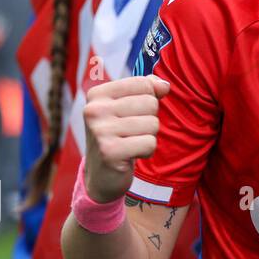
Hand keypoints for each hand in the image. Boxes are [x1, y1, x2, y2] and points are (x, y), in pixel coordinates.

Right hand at [82, 75, 169, 203]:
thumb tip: (164, 85)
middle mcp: (94, 110)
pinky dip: (147, 150)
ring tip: (131, 143)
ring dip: (148, 136)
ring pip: (152, 123)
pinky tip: (131, 154)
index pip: (143, 84)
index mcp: (97, 94)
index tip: (134, 113)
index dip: (149, 99)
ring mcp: (100, 131)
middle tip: (132, 132)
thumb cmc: (120, 134)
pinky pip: (150, 143)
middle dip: (149, 119)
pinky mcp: (109, 151)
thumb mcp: (128, 106)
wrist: (102, 174)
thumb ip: (148, 88)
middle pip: (150, 103)